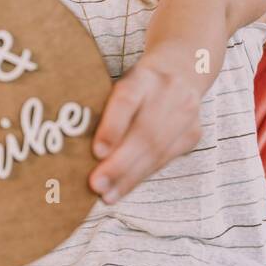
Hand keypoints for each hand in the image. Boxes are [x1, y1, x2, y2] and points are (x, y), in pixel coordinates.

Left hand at [88, 57, 204, 204]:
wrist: (182, 70)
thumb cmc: (136, 85)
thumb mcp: (119, 83)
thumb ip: (102, 108)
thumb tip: (73, 149)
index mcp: (142, 76)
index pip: (127, 100)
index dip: (112, 127)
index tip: (97, 152)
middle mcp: (167, 92)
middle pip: (144, 132)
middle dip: (118, 164)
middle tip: (96, 185)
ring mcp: (185, 112)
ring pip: (156, 151)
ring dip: (128, 177)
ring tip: (107, 195)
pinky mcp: (192, 133)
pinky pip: (164, 160)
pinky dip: (140, 177)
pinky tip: (122, 189)